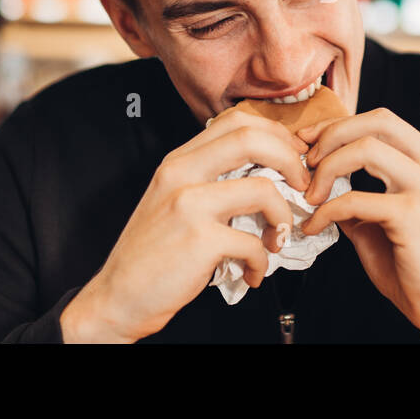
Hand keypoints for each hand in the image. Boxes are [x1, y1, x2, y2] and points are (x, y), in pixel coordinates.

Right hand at [61, 109, 312, 342]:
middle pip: (251, 138)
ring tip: (276, 240)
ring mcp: (189, 205)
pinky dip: (262, 261)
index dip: (274, 134)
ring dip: (283, 218)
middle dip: (290, 160)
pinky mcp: (200, 240)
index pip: (235, 121)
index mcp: (178, 161)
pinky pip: (253, 242)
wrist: (117, 296)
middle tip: (302, 186)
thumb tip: (263, 170)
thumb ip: (207, 179)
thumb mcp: (173, 200)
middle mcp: (181, 173)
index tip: (293, 158)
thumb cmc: (152, 253)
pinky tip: (253, 273)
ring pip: (263, 189)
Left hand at [297, 109, 419, 342]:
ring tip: (311, 194)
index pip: (383, 121)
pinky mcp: (414, 216)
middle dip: (332, 134)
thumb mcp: (385, 223)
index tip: (310, 142)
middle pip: (377, 122)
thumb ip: (359, 198)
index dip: (340, 125)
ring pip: (366, 149)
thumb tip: (319, 182)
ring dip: (327, 167)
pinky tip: (315, 225)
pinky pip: (355, 199)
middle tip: (306, 161)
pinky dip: (326, 210)